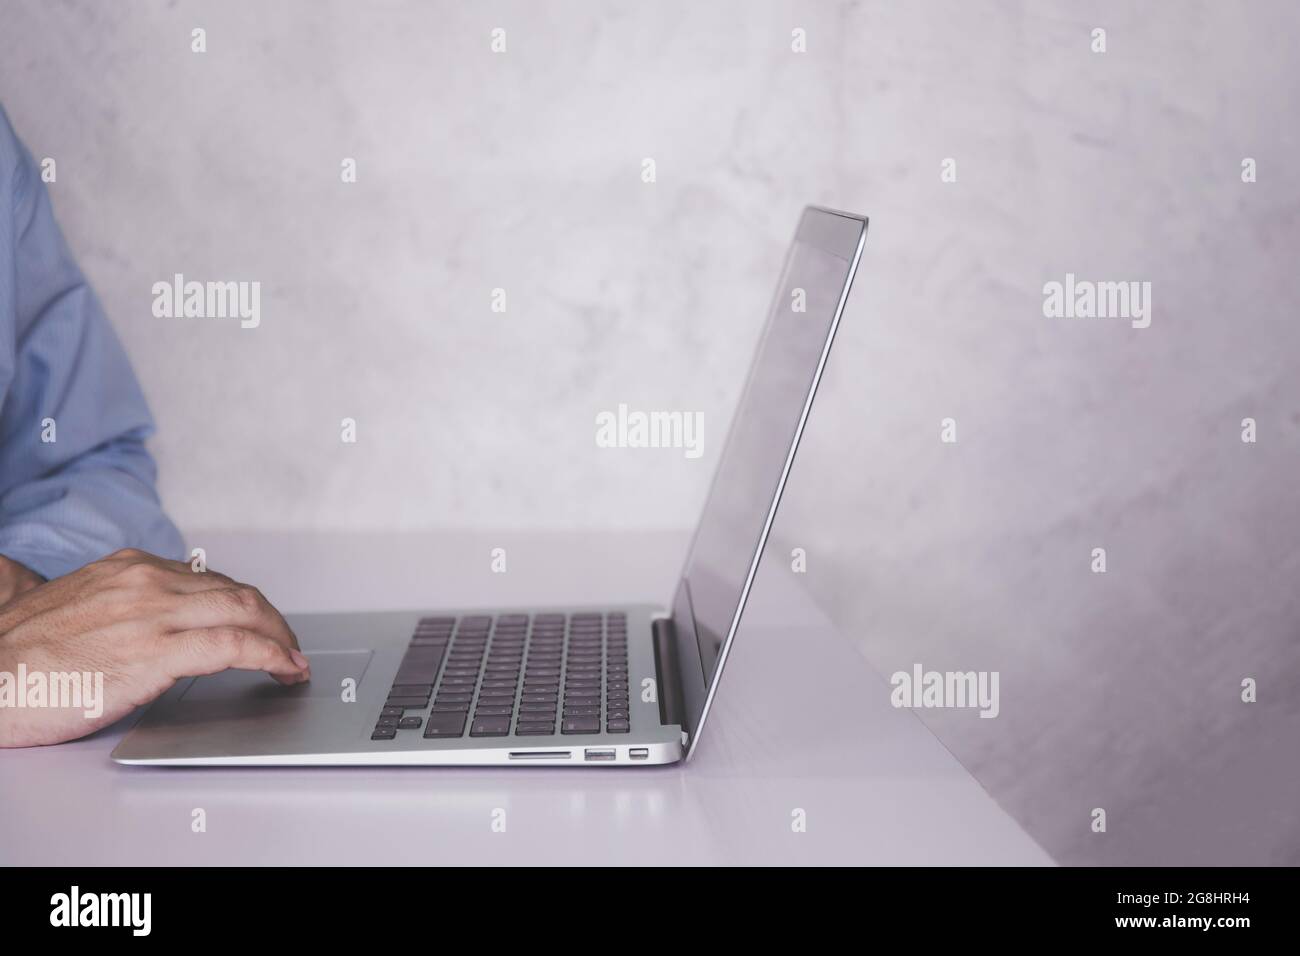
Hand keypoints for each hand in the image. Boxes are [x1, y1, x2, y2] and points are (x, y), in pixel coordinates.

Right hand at [0, 548, 309, 746]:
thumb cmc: (18, 657)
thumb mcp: (71, 609)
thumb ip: (115, 607)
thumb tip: (136, 620)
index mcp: (128, 570)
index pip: (208, 580)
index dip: (244, 605)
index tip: (259, 623)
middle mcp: (146, 583)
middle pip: (236, 593)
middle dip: (272, 621)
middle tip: (288, 645)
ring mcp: (153, 615)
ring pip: (244, 612)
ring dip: (280, 639)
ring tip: (293, 662)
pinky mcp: (155, 653)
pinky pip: (234, 646)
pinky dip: (271, 655)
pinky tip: (283, 669)